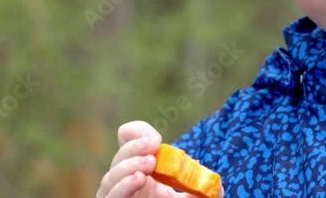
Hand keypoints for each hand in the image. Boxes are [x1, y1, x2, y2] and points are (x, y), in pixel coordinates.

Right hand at [95, 120, 223, 197]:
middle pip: (119, 159)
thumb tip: (216, 185)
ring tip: (148, 164)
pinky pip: (109, 197)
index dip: (136, 133)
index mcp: (142, 172)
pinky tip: (138, 178)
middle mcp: (125, 183)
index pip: (127, 140)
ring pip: (109, 179)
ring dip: (128, 166)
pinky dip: (122, 186)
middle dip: (133, 148)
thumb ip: (205, 190)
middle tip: (153, 148)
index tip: (156, 139)